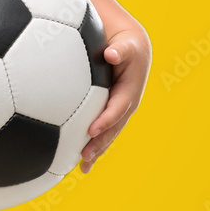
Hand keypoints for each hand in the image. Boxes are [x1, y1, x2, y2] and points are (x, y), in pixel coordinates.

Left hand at [80, 20, 151, 172]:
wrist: (132, 46)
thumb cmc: (125, 43)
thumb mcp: (126, 44)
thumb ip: (120, 50)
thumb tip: (112, 54)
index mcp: (130, 90)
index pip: (117, 108)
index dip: (106, 120)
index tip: (91, 130)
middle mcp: (126, 103)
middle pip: (113, 127)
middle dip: (100, 143)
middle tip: (84, 157)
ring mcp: (118, 109)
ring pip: (108, 133)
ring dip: (97, 149)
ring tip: (82, 167)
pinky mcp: (109, 110)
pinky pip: (101, 129)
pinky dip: (93, 143)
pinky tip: (77, 159)